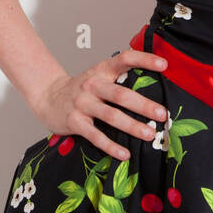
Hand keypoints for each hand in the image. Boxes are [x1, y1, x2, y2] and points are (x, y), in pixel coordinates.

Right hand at [33, 49, 169, 161]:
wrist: (48, 97)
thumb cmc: (82, 89)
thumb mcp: (98, 76)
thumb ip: (120, 77)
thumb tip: (155, 85)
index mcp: (102, 70)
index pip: (124, 59)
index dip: (144, 60)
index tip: (164, 65)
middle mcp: (93, 85)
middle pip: (121, 94)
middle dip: (143, 105)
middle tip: (162, 114)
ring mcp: (83, 103)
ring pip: (111, 116)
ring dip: (132, 126)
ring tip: (149, 135)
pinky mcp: (75, 122)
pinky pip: (96, 136)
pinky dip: (111, 146)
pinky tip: (125, 154)